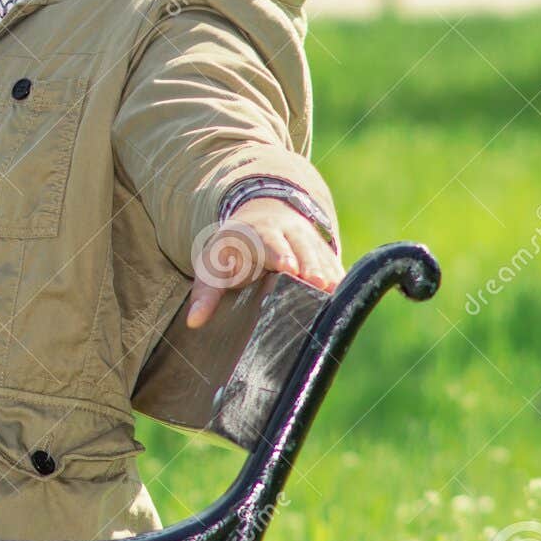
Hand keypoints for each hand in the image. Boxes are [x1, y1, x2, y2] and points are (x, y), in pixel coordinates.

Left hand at [186, 197, 344, 328]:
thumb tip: (193, 321)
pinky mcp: (325, 254)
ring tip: (335, 292)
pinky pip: (335, 264)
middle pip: (303, 247)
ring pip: (323, 255)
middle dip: (311, 265)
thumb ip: (205, 293)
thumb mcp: (213, 265)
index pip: (270, 241)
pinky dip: (341, 278)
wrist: (261, 218)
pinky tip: (347, 296)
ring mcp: (311, 242)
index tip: (289, 267)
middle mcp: (289, 233)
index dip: (280, 253)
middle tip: (318, 285)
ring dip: (330, 273)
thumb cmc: (233, 250)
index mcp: (259, 233)